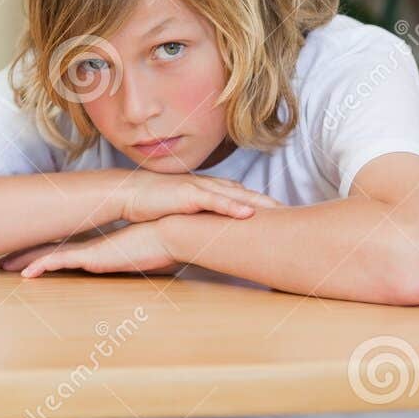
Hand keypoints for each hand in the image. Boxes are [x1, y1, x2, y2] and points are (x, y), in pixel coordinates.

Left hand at [17, 221, 178, 278]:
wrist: (172, 232)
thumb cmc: (164, 244)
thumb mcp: (146, 258)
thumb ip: (138, 261)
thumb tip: (144, 266)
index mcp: (99, 247)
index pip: (64, 249)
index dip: (44, 252)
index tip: (27, 257)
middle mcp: (89, 246)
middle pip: (48, 249)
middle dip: (24, 255)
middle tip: (3, 260)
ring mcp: (89, 250)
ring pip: (47, 255)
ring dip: (24, 262)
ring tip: (2, 266)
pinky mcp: (92, 256)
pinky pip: (59, 262)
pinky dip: (40, 268)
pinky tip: (25, 276)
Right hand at [107, 169, 279, 224]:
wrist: (127, 193)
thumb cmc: (150, 203)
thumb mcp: (179, 211)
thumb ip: (196, 217)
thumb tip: (205, 232)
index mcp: (204, 189)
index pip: (239, 195)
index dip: (260, 202)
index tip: (280, 212)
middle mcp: (205, 185)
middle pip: (245, 193)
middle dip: (268, 202)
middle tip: (291, 212)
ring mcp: (198, 187)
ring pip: (235, 195)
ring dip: (259, 203)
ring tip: (281, 211)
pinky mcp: (188, 194)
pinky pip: (215, 201)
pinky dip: (233, 207)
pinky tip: (249, 214)